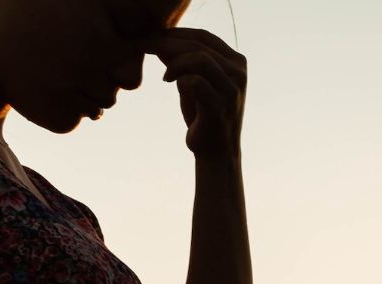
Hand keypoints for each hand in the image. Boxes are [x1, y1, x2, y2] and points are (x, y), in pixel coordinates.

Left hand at [139, 28, 246, 161]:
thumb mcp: (192, 83)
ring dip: (174, 62)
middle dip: (166, 41)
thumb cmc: (203, 116)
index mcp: (235, 61)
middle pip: (198, 43)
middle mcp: (238, 72)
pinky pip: (194, 82)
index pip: (203, 36)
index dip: (175, 33)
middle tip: (143, 45)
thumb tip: (159, 41)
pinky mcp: (219, 106)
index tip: (150, 36)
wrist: (216, 152)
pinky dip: (179, 80)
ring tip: (164, 75)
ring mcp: (231, 89)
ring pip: (199, 59)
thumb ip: (182, 62)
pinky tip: (170, 83)